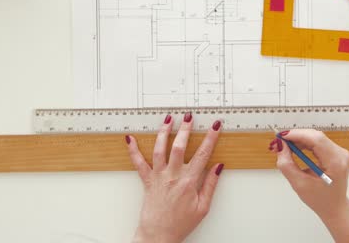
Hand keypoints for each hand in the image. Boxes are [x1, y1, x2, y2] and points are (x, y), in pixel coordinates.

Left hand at [127, 113, 223, 242]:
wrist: (159, 235)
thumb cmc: (181, 224)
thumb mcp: (203, 207)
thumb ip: (211, 185)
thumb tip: (218, 167)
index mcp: (189, 182)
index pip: (203, 154)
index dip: (210, 138)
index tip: (215, 125)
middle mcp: (173, 176)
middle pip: (180, 147)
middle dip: (185, 129)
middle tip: (189, 116)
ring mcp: (158, 177)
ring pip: (160, 149)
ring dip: (164, 132)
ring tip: (168, 119)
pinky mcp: (147, 181)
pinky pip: (138, 163)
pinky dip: (133, 150)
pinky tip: (130, 139)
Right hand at [270, 129, 348, 242]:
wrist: (334, 207)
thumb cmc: (319, 199)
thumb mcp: (299, 184)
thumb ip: (287, 164)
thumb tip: (280, 146)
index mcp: (335, 163)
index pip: (316, 140)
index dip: (297, 135)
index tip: (281, 137)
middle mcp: (340, 154)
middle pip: (316, 136)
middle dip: (296, 137)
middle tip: (280, 142)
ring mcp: (340, 152)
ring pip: (316, 137)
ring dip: (300, 139)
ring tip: (285, 147)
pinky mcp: (336, 153)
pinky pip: (319, 142)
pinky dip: (306, 143)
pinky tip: (296, 148)